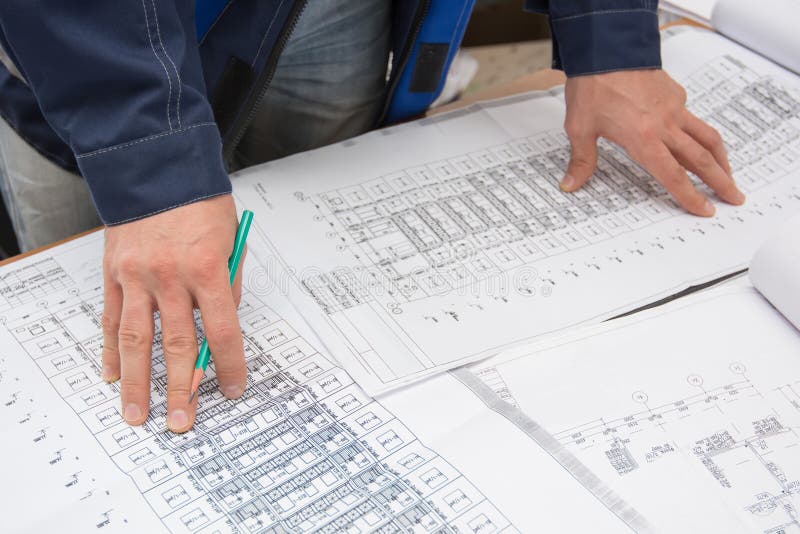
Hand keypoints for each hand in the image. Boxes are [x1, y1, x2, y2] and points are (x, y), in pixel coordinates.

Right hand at [101, 194, 246, 432]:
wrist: (157, 169)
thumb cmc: (201, 204)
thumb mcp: (232, 240)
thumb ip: (228, 285)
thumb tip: (222, 327)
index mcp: (210, 268)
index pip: (223, 331)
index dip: (230, 365)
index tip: (234, 389)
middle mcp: (172, 277)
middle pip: (178, 344)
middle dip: (181, 388)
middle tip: (182, 422)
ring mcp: (138, 277)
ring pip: (137, 339)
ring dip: (137, 382)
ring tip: (137, 414)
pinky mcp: (114, 274)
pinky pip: (112, 319)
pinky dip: (112, 349)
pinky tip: (113, 374)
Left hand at [560, 69, 744, 215]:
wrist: (606, 48)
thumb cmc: (593, 86)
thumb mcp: (579, 127)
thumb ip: (581, 160)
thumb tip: (570, 184)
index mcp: (643, 139)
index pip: (673, 176)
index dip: (690, 196)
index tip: (705, 210)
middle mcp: (664, 126)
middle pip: (701, 160)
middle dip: (720, 182)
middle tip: (734, 198)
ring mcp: (674, 109)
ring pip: (706, 137)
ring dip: (721, 158)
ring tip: (728, 173)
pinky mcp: (675, 95)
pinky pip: (692, 119)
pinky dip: (701, 134)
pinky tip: (696, 140)